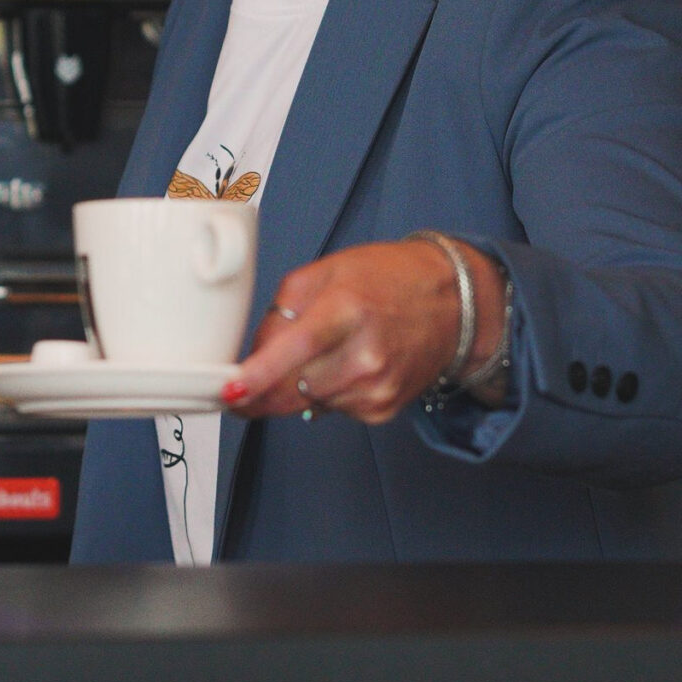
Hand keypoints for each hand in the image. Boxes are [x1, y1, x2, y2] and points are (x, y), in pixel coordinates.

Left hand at [221, 238, 505, 424]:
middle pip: (291, 389)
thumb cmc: (388, 279)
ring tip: (324, 353)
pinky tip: (345, 367)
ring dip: (297, 386)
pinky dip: (326, 393)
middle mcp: (365, 353)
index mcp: (347, 309)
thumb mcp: (327, 270)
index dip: (257, 376)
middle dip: (259, 392)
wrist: (452, 302)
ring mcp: (376, 386)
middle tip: (241, 388)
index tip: (229, 394)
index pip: (295, 349)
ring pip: (305, 403)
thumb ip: (282, 309)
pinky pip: (331, 410)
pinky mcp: (383, 408)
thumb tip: (253, 356)